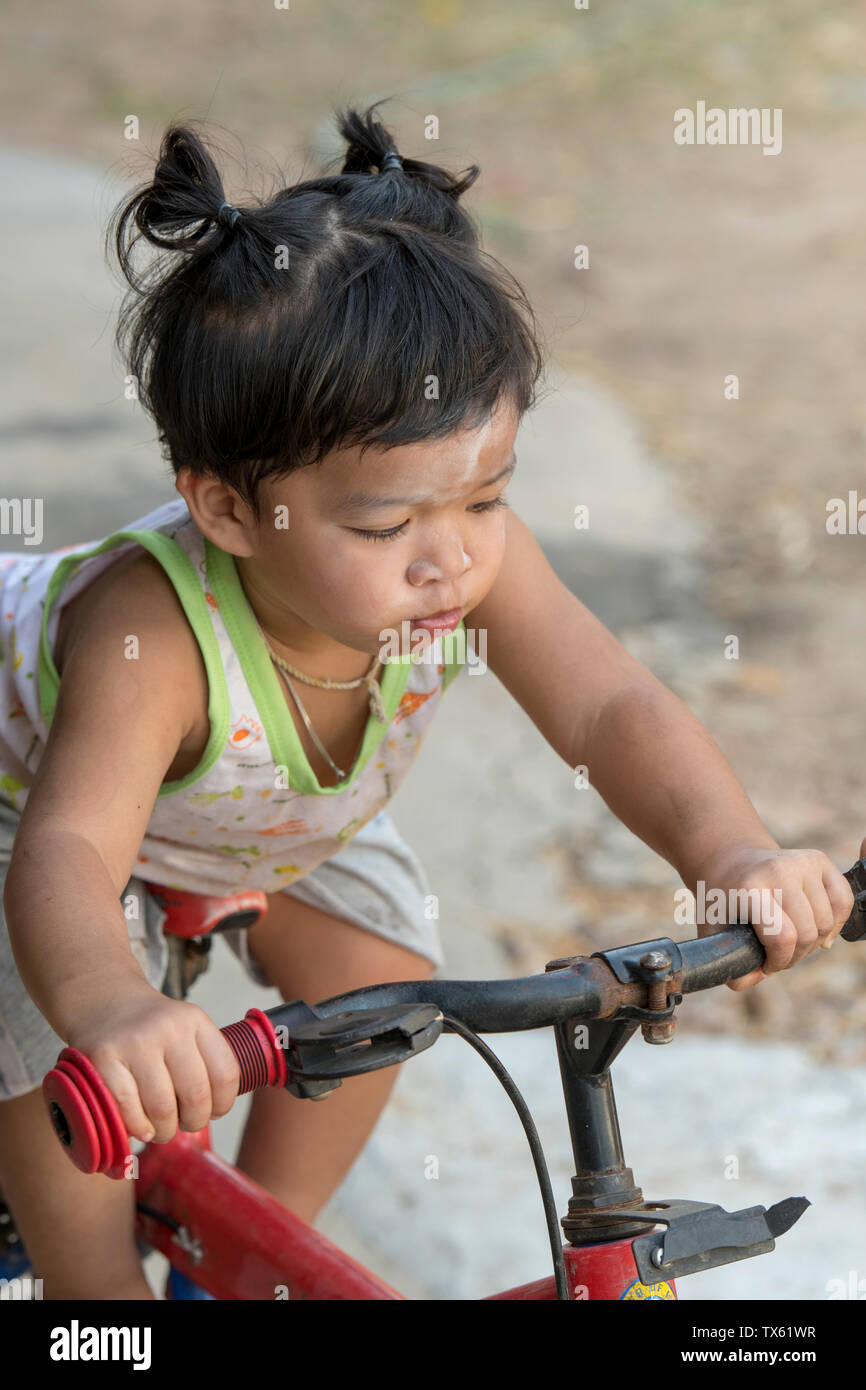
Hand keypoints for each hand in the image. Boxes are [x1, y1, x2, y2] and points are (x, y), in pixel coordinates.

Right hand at [64, 980, 239, 1142]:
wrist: (103, 1003)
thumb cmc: (150, 1030)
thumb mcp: (186, 1028)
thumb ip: (204, 1061)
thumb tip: (217, 1109)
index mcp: (194, 1020)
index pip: (225, 1073)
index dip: (223, 1103)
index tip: (215, 1113)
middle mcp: (168, 1027)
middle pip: (196, 1095)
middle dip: (195, 1121)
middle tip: (186, 1124)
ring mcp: (134, 1042)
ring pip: (162, 1108)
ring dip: (165, 1130)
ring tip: (161, 1129)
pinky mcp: (103, 1058)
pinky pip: (128, 1109)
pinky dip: (138, 1127)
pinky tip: (141, 1128)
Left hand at [693, 845, 853, 991]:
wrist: (732, 862)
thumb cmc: (725, 901)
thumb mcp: (715, 932)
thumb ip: (729, 963)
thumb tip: (750, 981)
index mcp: (750, 887)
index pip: (782, 938)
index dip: (778, 962)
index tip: (767, 965)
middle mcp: (778, 869)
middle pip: (808, 933)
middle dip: (794, 956)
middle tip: (779, 955)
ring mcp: (801, 862)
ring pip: (826, 922)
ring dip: (813, 942)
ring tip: (793, 941)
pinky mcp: (818, 859)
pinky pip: (843, 901)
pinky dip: (835, 922)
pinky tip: (819, 930)